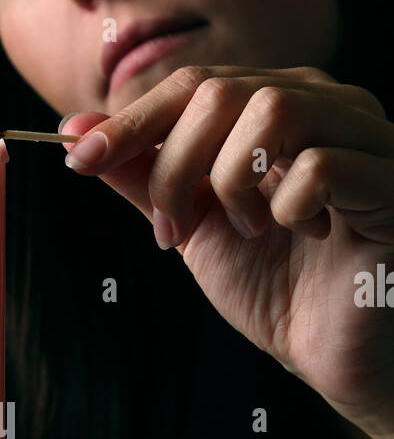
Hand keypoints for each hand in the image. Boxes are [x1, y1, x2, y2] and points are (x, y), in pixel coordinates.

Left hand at [61, 66, 393, 438]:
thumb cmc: (275, 287)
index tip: (78, 161)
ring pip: (271, 111)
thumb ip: (142, 177)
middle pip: (220, 91)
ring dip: (232, 183)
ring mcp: (366, 137)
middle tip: (175, 232)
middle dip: (174, 166)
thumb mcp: (194, 226)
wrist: (335, 354)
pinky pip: (320, 166)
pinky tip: (306, 235)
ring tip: (248, 230)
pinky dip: (290, 207)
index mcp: (280, 105)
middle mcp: (326, 105)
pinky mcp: (391, 182)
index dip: (130, 121)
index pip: (194, 84)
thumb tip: (75, 131)